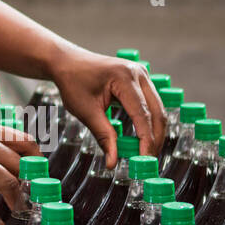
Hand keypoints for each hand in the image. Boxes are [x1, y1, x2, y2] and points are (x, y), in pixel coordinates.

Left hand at [48, 46, 165, 168]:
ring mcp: (142, 74)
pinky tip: (143, 138)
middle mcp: (138, 73)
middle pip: (157, 112)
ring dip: (155, 132)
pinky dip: (149, 122)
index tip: (145, 160)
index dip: (146, 139)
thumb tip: (113, 162)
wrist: (67, 62)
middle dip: (155, 138)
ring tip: (146, 152)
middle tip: (148, 161)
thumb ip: (103, 136)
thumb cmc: (73, 82)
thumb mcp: (85, 111)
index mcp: (124, 77)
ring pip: (158, 109)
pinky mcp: (141, 80)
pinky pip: (151, 104)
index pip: (142, 114)